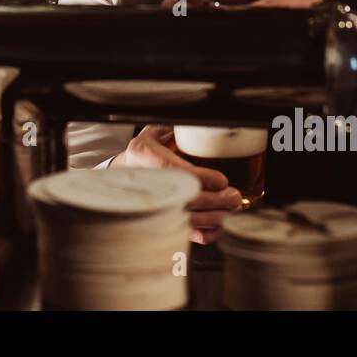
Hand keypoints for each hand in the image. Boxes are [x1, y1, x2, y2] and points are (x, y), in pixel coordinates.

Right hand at [109, 124, 241, 243]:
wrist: (122, 175)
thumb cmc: (144, 152)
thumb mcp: (152, 132)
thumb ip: (173, 127)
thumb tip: (198, 122)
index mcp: (144, 154)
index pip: (174, 171)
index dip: (201, 178)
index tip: (221, 179)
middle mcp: (147, 183)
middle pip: (186, 199)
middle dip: (216, 200)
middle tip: (234, 196)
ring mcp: (154, 206)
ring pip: (189, 220)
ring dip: (216, 217)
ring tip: (232, 208)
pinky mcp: (163, 222)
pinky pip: (188, 235)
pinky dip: (208, 232)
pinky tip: (219, 223)